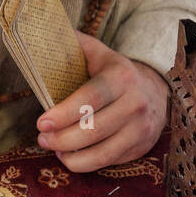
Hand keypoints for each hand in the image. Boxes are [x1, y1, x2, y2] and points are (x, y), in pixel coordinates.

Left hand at [35, 32, 168, 172]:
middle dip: (62, 138)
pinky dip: (85, 163)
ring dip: (71, 156)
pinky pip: (109, 162)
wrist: (156, 89)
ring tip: (53, 149)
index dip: (64, 113)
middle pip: (94, 129)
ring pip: (102, 152)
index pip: (90, 99)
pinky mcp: (140, 147)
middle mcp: (135, 103)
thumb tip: (39, 33)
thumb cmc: (115, 72)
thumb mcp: (98, 53)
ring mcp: (140, 128)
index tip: (41, 123)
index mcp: (121, 77)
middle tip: (42, 138)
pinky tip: (70, 156)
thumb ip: (72, 44)